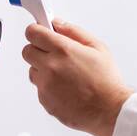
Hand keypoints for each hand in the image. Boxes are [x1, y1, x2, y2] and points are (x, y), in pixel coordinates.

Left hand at [21, 19, 133, 135]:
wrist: (110, 111)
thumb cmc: (107, 82)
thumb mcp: (98, 48)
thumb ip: (74, 32)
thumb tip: (58, 24)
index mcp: (63, 50)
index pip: (33, 33)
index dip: (37, 31)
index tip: (42, 33)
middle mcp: (50, 67)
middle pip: (27, 51)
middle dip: (38, 50)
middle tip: (53, 54)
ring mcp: (46, 85)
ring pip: (32, 71)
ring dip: (42, 70)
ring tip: (64, 75)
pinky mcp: (45, 101)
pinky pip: (39, 89)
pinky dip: (48, 88)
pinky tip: (66, 89)